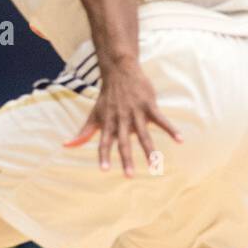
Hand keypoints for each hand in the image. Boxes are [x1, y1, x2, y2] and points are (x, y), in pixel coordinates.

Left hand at [64, 62, 180, 175]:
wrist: (120, 71)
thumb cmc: (107, 97)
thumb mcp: (94, 114)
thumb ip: (84, 133)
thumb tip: (67, 145)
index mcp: (108, 123)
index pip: (104, 142)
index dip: (103, 155)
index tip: (104, 170)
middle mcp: (121, 120)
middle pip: (124, 143)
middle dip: (126, 159)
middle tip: (129, 176)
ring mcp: (136, 113)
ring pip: (144, 135)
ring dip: (149, 151)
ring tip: (155, 165)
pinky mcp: (149, 106)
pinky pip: (162, 120)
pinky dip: (171, 129)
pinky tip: (180, 139)